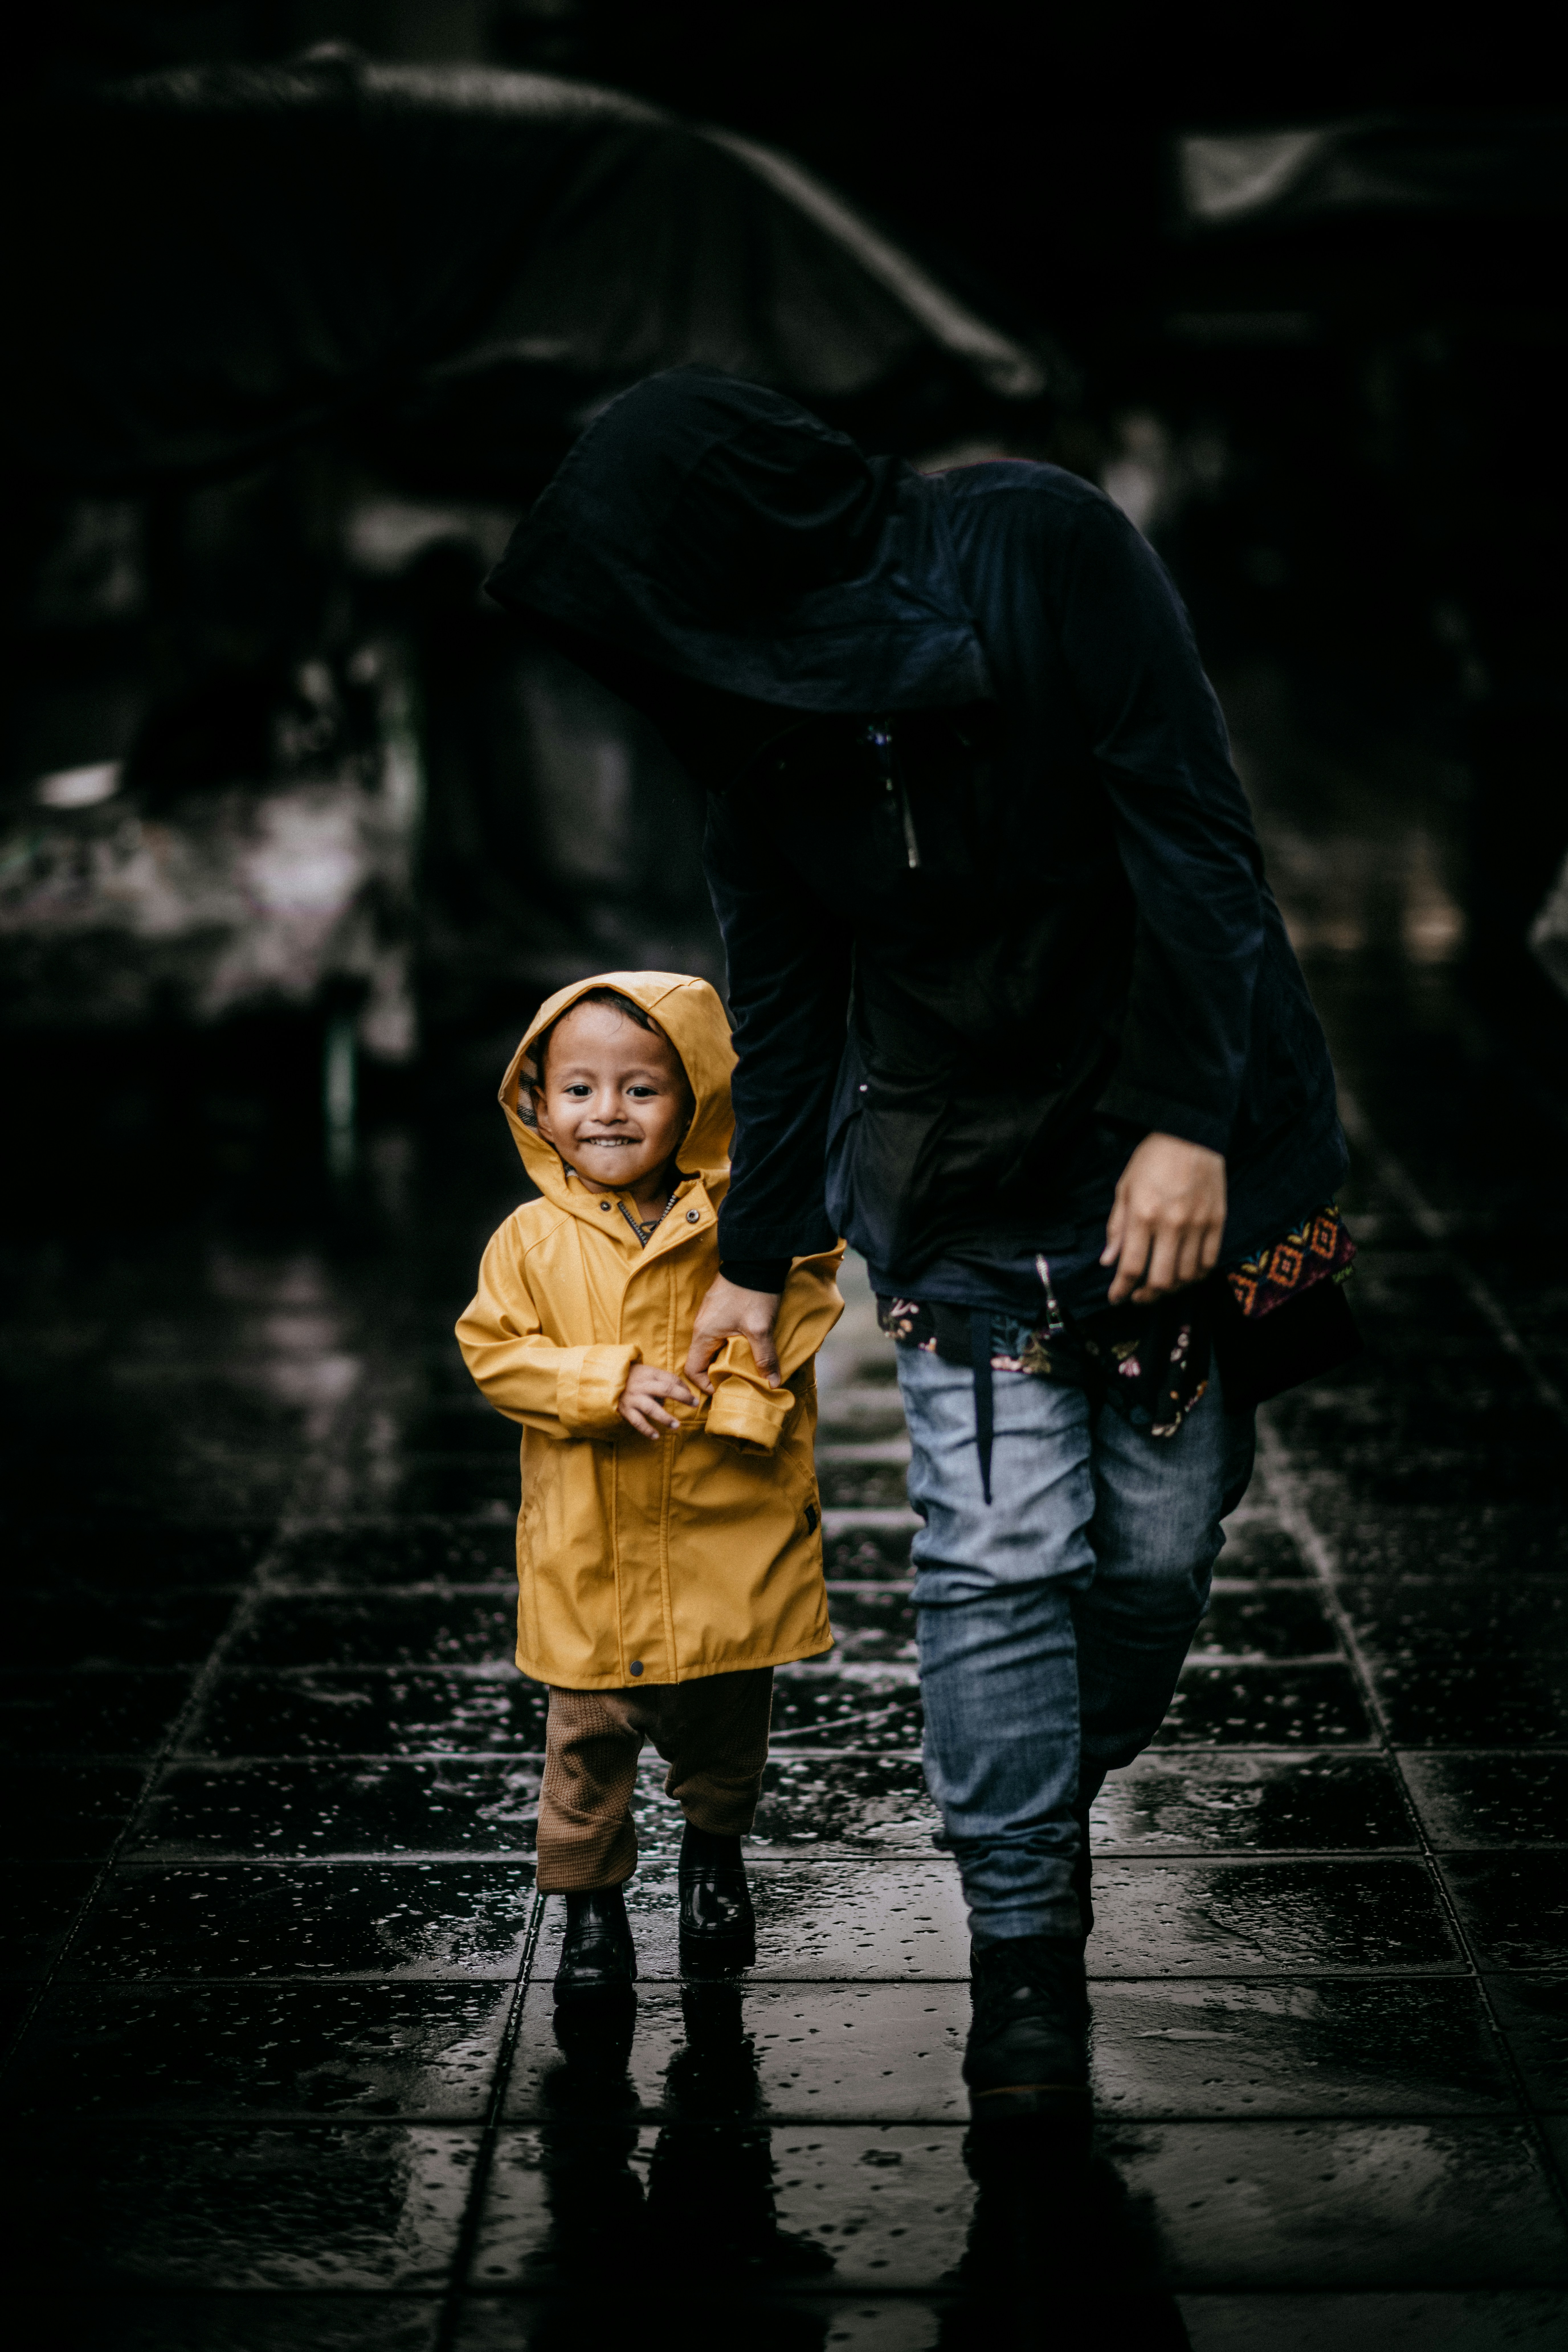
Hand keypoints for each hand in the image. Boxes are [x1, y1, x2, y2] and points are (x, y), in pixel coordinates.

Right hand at [616, 1363, 695, 1439]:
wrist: (606, 1379)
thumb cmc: (632, 1377)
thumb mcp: (647, 1373)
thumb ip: (662, 1381)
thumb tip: (679, 1393)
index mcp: (649, 1374)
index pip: (671, 1379)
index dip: (684, 1387)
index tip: (692, 1396)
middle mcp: (643, 1385)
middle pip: (666, 1389)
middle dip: (682, 1397)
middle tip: (695, 1404)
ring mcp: (634, 1398)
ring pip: (652, 1408)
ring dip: (665, 1418)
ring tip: (676, 1426)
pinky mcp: (626, 1409)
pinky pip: (638, 1421)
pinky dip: (647, 1430)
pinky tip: (656, 1436)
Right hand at [682, 1274, 782, 1393]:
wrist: (755, 1260)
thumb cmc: (752, 1294)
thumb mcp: (760, 1328)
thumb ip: (765, 1357)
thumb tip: (773, 1384)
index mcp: (704, 1334)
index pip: (693, 1369)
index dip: (705, 1385)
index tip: (724, 1389)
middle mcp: (702, 1327)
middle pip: (703, 1360)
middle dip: (719, 1374)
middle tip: (739, 1382)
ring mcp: (710, 1317)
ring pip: (713, 1348)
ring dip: (726, 1359)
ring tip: (746, 1367)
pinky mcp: (719, 1310)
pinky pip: (720, 1335)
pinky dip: (730, 1346)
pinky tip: (747, 1348)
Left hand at [1101, 1132, 1226, 1305]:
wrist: (1191, 1133)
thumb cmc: (1152, 1159)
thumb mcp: (1124, 1188)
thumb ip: (1116, 1227)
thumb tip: (1108, 1261)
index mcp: (1143, 1215)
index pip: (1132, 1267)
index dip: (1121, 1290)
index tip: (1115, 1298)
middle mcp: (1172, 1224)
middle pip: (1162, 1280)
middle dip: (1146, 1296)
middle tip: (1138, 1297)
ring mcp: (1198, 1224)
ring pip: (1187, 1276)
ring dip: (1172, 1288)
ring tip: (1160, 1285)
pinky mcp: (1217, 1221)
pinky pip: (1209, 1261)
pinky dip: (1196, 1275)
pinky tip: (1185, 1274)